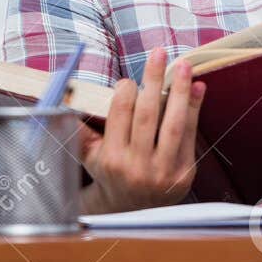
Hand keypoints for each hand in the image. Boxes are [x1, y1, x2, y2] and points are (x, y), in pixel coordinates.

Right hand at [77, 46, 205, 214]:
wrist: (132, 208)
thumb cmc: (108, 170)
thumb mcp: (87, 153)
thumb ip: (77, 126)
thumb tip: (62, 95)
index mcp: (111, 158)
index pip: (120, 112)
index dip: (127, 90)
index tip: (129, 80)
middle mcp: (136, 166)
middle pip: (148, 113)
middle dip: (154, 79)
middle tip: (160, 52)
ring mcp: (163, 172)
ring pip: (173, 123)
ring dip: (181, 91)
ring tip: (184, 66)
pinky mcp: (184, 175)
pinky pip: (190, 136)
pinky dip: (195, 109)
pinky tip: (199, 88)